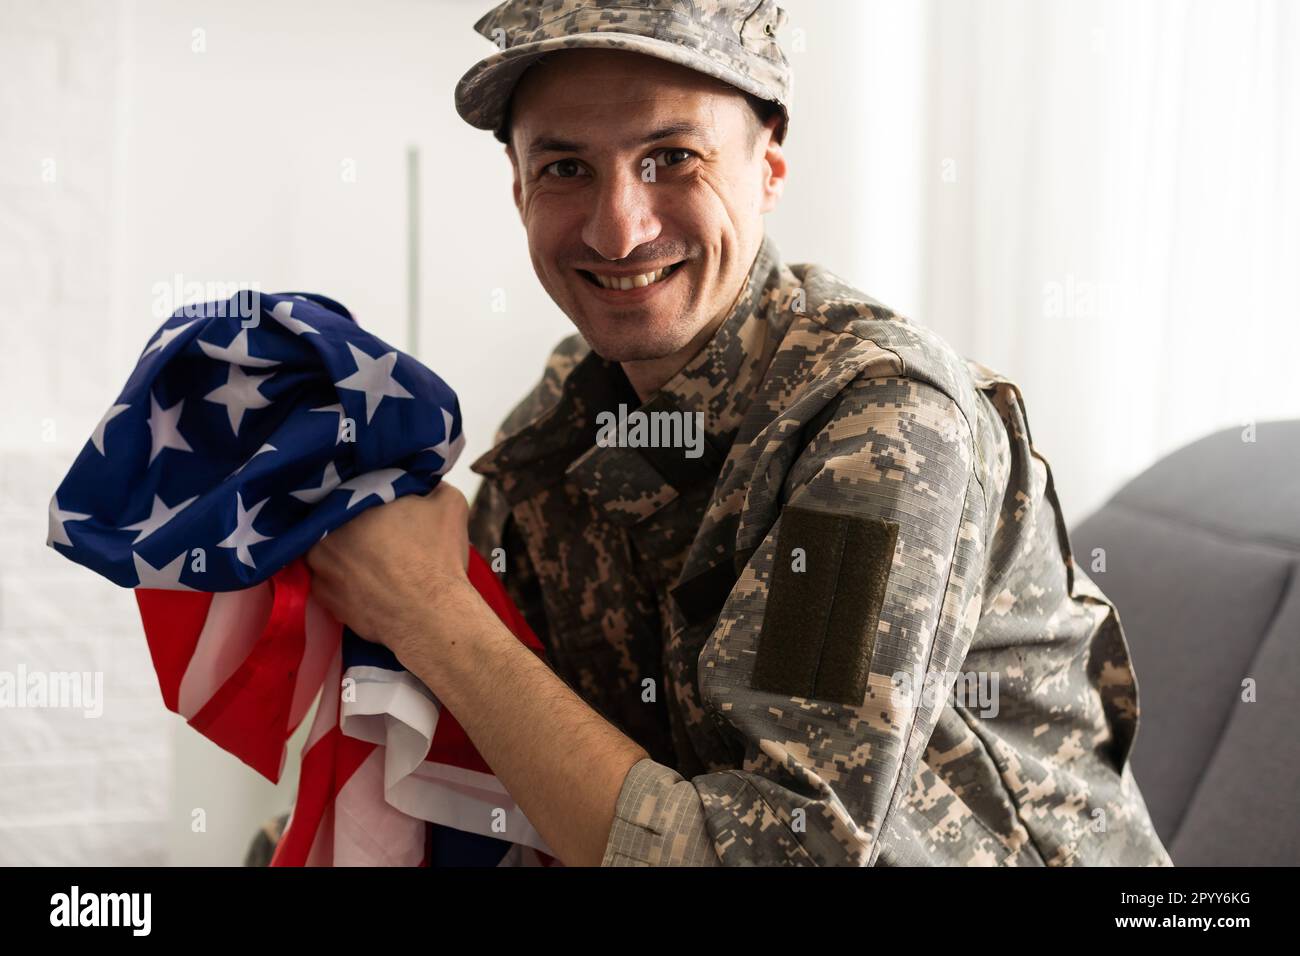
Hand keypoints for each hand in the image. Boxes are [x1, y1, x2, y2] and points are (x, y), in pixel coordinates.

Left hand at [304, 482, 473, 661]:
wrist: (431, 617)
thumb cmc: (437, 558)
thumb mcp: (449, 504)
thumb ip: (432, 484)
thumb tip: (426, 482)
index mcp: (348, 508)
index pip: (352, 492)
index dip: (369, 498)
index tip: (385, 508)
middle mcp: (324, 538)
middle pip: (336, 524)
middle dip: (354, 527)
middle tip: (381, 535)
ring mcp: (320, 573)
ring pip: (331, 554)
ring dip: (347, 555)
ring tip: (376, 563)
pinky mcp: (325, 602)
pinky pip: (331, 584)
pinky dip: (347, 583)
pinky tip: (370, 585)